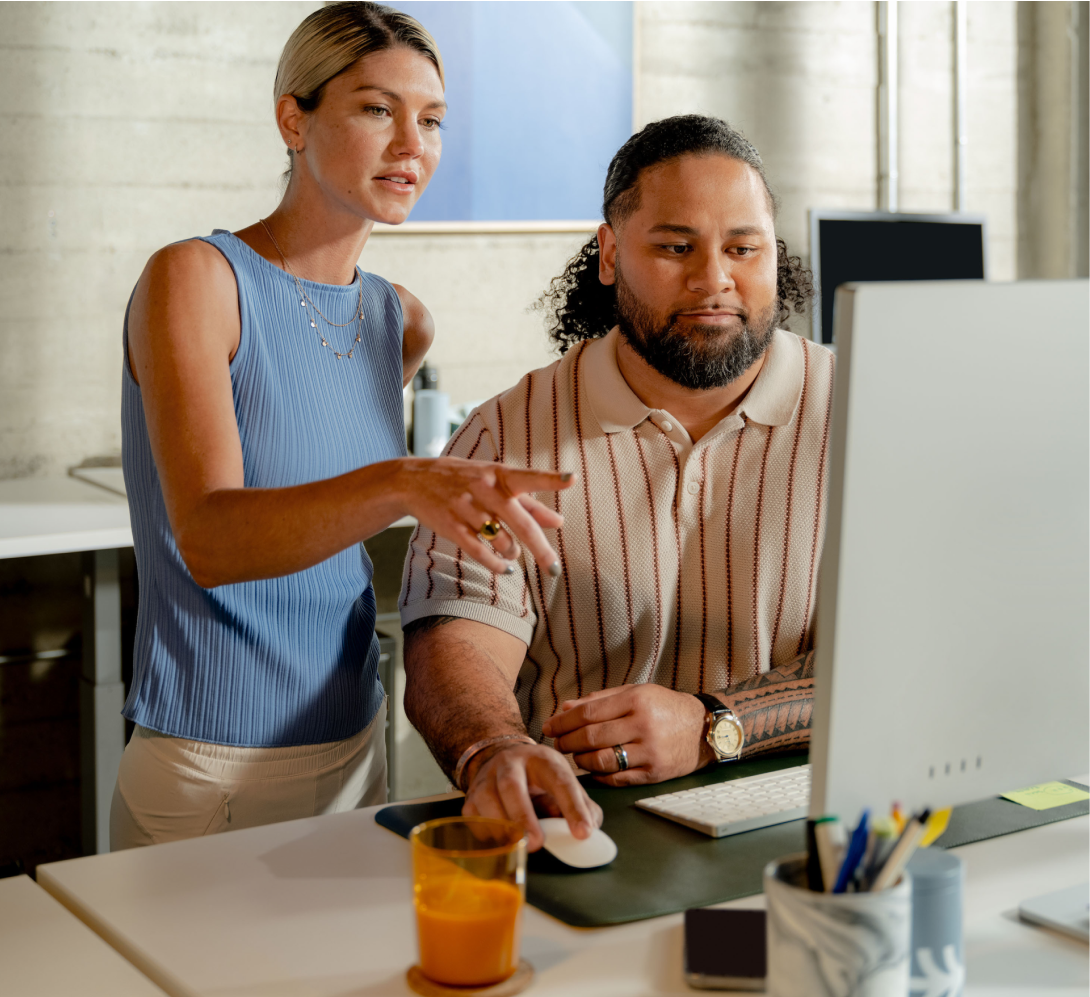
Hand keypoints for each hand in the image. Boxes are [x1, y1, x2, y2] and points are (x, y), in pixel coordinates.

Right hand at [396, 457, 573, 575]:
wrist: (414, 480)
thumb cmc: (464, 479)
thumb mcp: (495, 482)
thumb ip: (529, 503)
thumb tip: (559, 522)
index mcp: (499, 474)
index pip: (529, 477)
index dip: (550, 479)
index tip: (571, 478)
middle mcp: (485, 490)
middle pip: (521, 525)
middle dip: (541, 550)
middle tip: (555, 569)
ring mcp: (468, 509)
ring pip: (503, 542)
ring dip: (513, 553)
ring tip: (512, 552)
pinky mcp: (452, 527)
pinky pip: (480, 552)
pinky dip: (496, 564)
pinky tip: (504, 569)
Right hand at [462, 742, 602, 851]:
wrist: (502, 759)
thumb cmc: (539, 777)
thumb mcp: (564, 782)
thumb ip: (581, 806)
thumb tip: (589, 831)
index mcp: (542, 760)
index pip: (560, 781)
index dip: (573, 808)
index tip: (583, 833)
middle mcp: (510, 764)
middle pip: (511, 785)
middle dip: (523, 816)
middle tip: (537, 843)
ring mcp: (486, 779)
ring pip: (486, 800)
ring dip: (503, 828)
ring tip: (519, 847)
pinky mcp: (470, 798)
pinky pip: (474, 819)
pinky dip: (488, 835)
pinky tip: (503, 842)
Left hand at [542, 683, 711, 785]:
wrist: (703, 729)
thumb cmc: (665, 707)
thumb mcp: (635, 693)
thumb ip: (599, 699)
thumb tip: (564, 708)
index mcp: (636, 701)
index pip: (588, 713)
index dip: (563, 722)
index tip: (549, 726)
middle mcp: (642, 725)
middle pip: (591, 737)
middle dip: (566, 742)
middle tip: (556, 743)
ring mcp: (649, 752)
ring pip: (601, 760)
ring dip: (580, 760)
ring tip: (575, 756)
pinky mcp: (654, 773)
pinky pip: (617, 778)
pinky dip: (599, 775)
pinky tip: (592, 769)